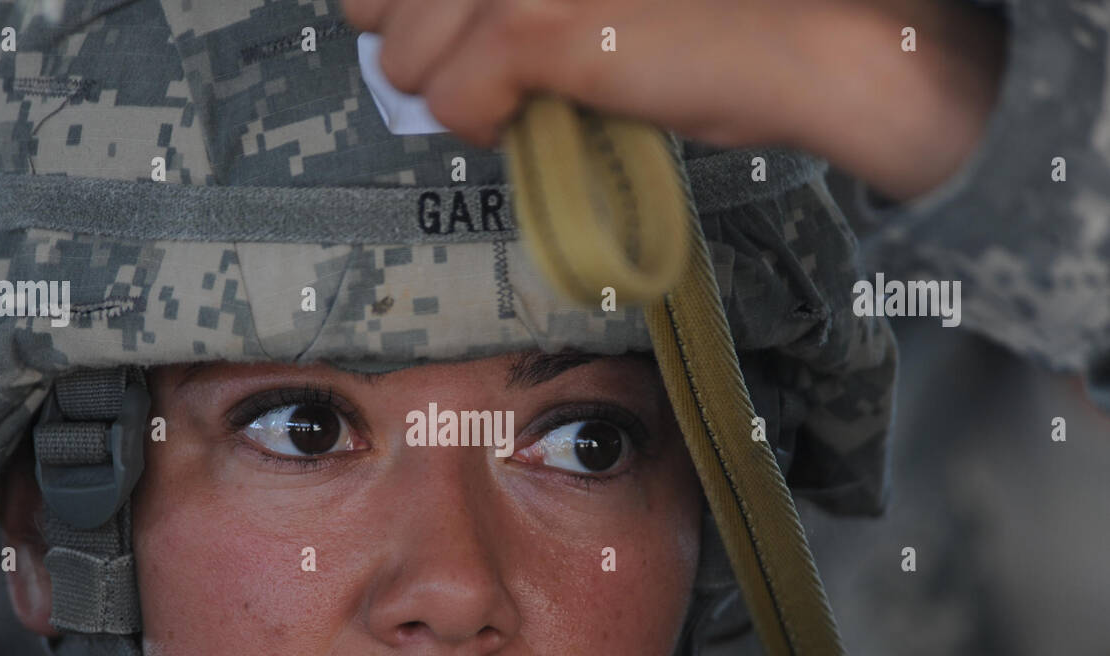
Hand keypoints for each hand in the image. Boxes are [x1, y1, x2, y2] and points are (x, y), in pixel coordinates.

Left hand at [340, 0, 816, 150]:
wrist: (796, 38)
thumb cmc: (702, 10)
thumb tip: (411, 27)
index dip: (404, 10)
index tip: (440, 31)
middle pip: (373, 5)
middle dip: (421, 52)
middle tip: (489, 70)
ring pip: (404, 62)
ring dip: (454, 95)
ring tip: (523, 96)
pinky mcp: (532, 25)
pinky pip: (449, 104)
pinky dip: (485, 130)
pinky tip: (538, 118)